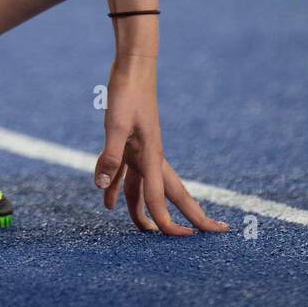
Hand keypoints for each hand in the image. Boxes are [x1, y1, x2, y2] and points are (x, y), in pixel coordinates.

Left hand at [95, 55, 230, 236]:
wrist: (132, 67)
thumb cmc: (126, 93)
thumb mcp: (114, 125)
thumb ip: (109, 156)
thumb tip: (102, 188)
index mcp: (152, 157)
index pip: (159, 198)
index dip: (168, 222)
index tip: (186, 239)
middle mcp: (151, 157)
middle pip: (170, 195)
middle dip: (186, 217)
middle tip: (205, 235)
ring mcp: (142, 151)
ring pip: (145, 188)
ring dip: (143, 210)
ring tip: (144, 232)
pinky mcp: (130, 143)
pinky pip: (127, 173)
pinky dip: (119, 188)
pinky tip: (108, 200)